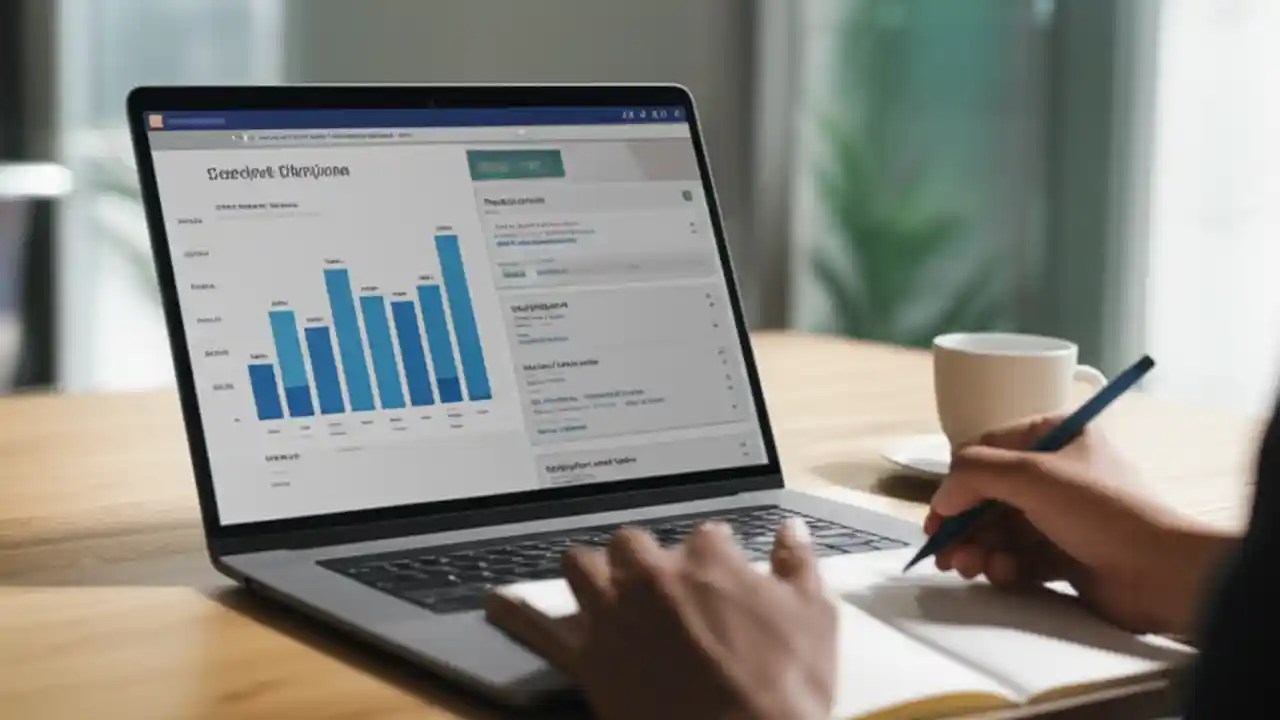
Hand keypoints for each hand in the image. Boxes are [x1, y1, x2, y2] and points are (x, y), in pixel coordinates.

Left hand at [485, 520, 836, 719]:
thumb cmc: (785, 688)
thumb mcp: (814, 618)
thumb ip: (798, 566)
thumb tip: (791, 533)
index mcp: (709, 559)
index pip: (707, 535)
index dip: (714, 555)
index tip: (720, 571)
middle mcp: (654, 576)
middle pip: (633, 541)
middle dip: (644, 555)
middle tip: (659, 583)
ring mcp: (616, 614)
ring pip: (582, 565)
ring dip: (590, 570)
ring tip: (597, 580)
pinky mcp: (589, 659)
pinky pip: (540, 630)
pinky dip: (517, 613)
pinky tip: (496, 601)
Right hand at [926, 416, 1235, 635]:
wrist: (1161, 572)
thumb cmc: (1104, 511)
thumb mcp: (1032, 476)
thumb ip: (974, 474)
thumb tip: (942, 496)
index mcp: (1057, 435)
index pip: (988, 449)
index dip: (958, 482)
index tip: (941, 513)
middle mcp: (1058, 472)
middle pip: (989, 495)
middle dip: (964, 524)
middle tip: (944, 550)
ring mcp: (1062, 515)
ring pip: (1000, 529)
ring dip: (978, 548)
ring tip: (968, 567)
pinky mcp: (1066, 554)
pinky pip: (1019, 556)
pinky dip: (1004, 566)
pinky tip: (1002, 574)